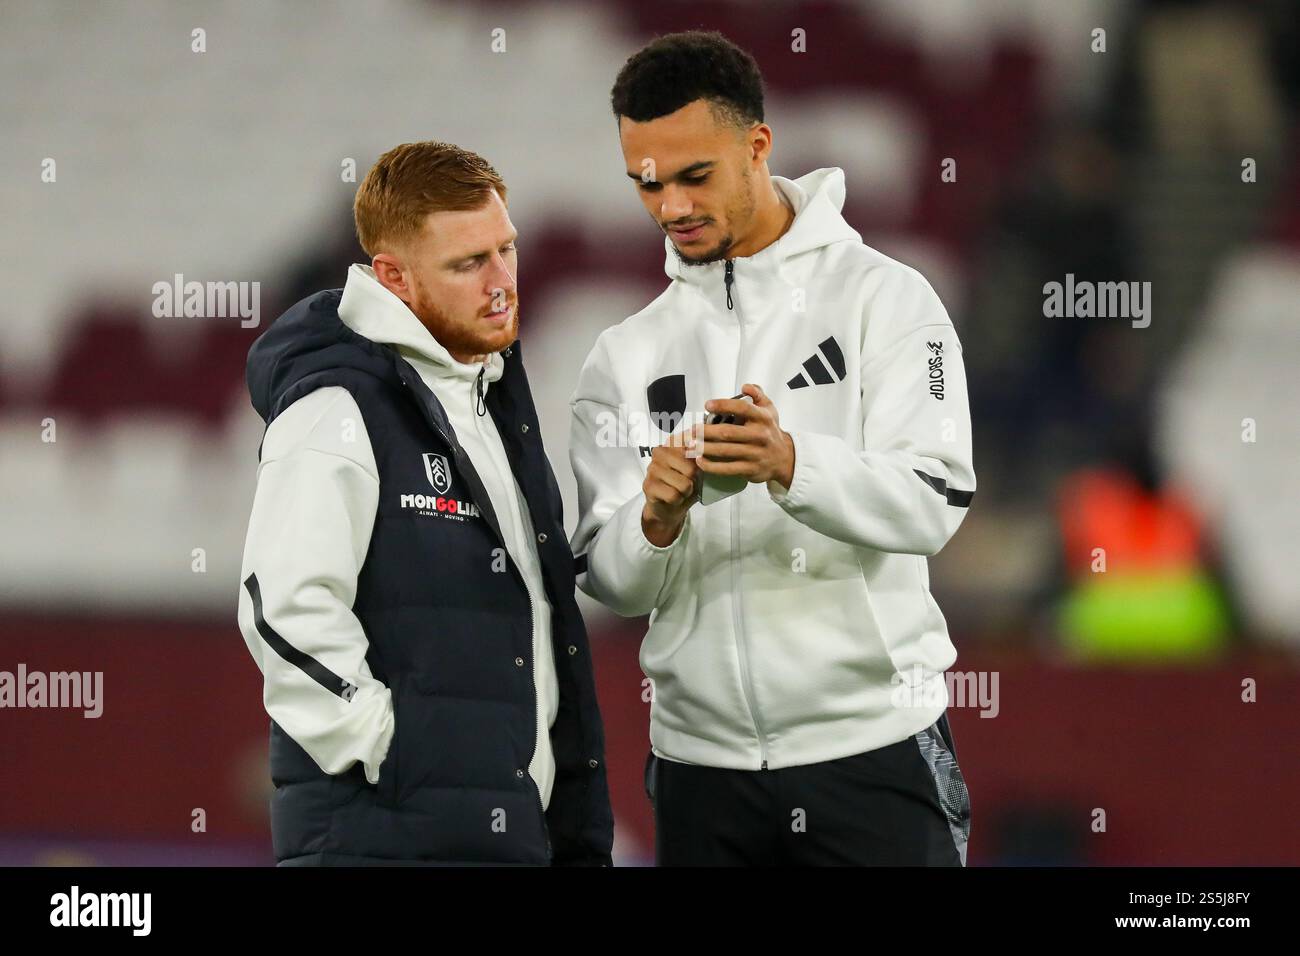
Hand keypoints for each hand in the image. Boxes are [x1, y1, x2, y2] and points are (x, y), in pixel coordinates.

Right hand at [641, 428, 699, 546]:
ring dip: (686, 492)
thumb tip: (703, 456)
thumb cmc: (683, 485)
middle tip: (686, 483)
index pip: (692, 445)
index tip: (698, 467)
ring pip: (684, 484)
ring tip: (679, 490)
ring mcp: (653, 468)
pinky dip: (678, 500)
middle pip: (691, 469)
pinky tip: (672, 497)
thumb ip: (700, 459)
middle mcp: (660, 452)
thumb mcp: (696, 469)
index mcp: (673, 443)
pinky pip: (673, 495)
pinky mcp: (649, 485)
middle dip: (693, 481)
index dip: (700, 461)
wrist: (667, 507)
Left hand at [699, 384, 795, 488]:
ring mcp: (755, 454)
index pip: (742, 408)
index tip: (708, 405)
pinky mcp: (750, 469)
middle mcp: (759, 435)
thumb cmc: (770, 431)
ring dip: (705, 448)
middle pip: (728, 432)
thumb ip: (758, 394)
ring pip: (725, 451)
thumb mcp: (769, 409)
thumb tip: (745, 386)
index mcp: (763, 418)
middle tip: (692, 430)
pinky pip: (727, 468)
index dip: (724, 405)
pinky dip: (711, 466)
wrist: (784, 458)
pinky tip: (700, 461)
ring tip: (691, 444)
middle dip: (706, 431)